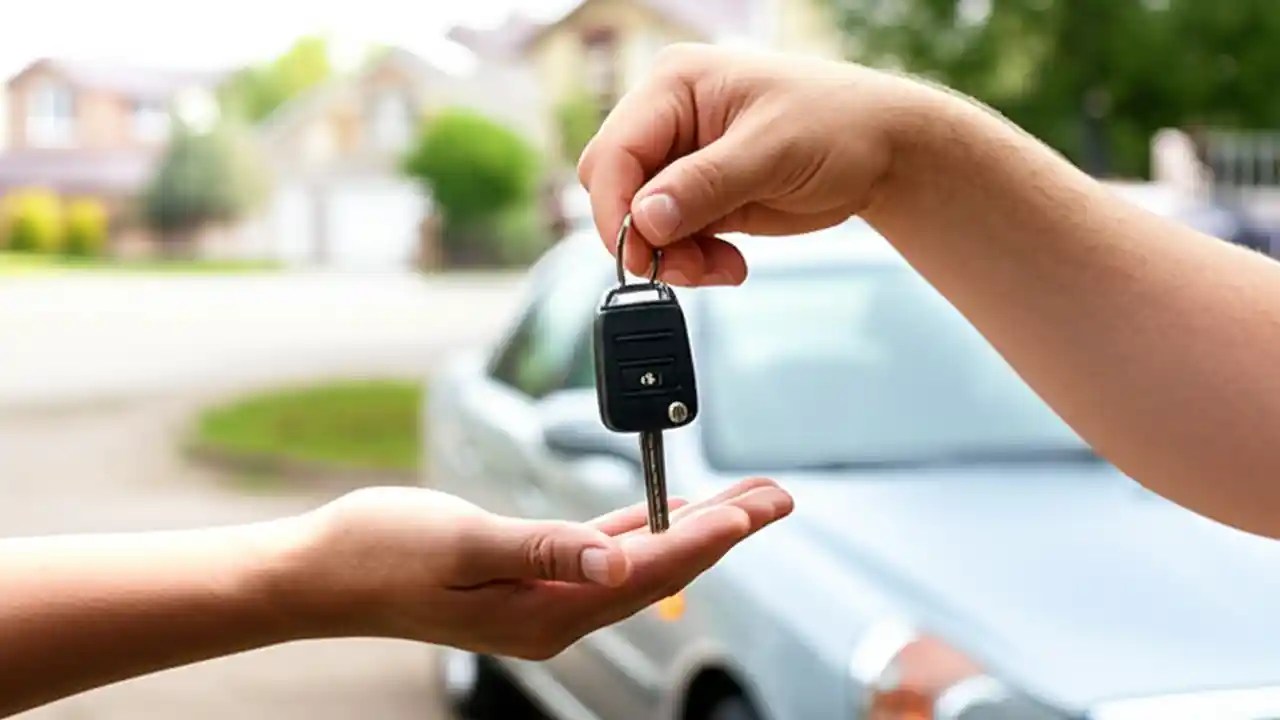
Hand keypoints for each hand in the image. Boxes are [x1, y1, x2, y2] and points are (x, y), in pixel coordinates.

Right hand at [276, 478, 791, 658]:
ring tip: (746, 500)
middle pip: (661, 569)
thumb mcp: (462, 544)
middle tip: (780, 497)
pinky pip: (604, 549)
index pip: (649, 574)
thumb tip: (619, 566)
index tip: (759, 508)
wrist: (321, 572)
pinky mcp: (529, 574)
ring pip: (640, 558)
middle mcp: (556, 613)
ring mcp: (544, 596)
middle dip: (724, 532)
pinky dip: (644, 526)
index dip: (708, 538)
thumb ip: (544, 551)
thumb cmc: (379, 554)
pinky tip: (671, 509)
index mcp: (546, 614)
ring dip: (694, 526)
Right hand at [578, 43, 930, 284]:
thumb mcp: (771, 152)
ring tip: (719, 268)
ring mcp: (684, 160)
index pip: (615, 151)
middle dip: (644, 235)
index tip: (642, 253)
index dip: (618, 207)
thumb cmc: (842, 124)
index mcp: (676, 84)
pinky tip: (730, 264)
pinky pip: (672, 239)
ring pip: (641, 222)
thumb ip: (703, 186)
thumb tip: (644, 219)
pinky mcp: (702, 196)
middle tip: (685, 266)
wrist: (887, 152)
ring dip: (674, 256)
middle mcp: (670, 118)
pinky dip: (693, 261)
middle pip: (616, 187)